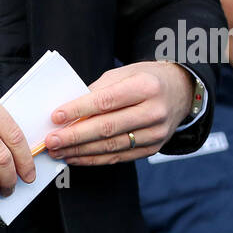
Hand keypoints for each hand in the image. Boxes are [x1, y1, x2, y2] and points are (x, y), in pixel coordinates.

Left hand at [43, 62, 193, 164]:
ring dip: (80, 151)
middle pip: (107, 128)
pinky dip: (94, 159)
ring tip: (59, 151)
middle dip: (74, 136)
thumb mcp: (124, 73)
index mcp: (146, 87)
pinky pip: (119, 157)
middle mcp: (153, 112)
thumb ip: (99, 91)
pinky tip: (77, 157)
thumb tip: (71, 110)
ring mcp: (155, 133)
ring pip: (111, 146)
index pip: (106, 101)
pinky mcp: (152, 148)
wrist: (181, 91)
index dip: (78, 110)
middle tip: (52, 140)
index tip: (56, 116)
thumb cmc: (147, 79)